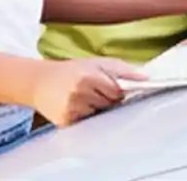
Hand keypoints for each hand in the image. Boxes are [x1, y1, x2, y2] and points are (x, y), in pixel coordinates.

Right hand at [30, 58, 147, 127]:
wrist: (39, 81)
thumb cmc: (72, 71)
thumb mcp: (97, 63)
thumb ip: (123, 69)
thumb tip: (147, 78)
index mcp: (89, 76)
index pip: (117, 91)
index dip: (117, 90)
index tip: (113, 88)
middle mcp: (79, 93)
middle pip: (110, 104)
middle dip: (107, 99)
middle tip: (94, 91)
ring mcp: (71, 109)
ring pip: (100, 115)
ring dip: (97, 109)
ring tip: (84, 98)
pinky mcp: (66, 122)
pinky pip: (88, 124)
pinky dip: (87, 118)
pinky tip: (78, 108)